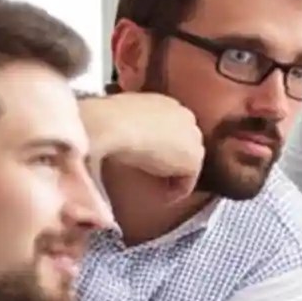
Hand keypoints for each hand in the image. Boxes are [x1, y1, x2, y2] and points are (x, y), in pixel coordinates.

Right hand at [78, 92, 203, 195]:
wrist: (113, 124)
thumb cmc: (107, 119)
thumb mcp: (121, 118)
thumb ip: (131, 124)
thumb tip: (122, 137)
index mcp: (166, 103)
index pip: (171, 128)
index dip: (159, 147)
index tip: (145, 161)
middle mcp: (185, 116)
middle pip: (184, 145)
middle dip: (170, 162)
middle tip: (151, 177)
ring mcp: (194, 137)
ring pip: (185, 164)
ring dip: (172, 177)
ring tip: (155, 189)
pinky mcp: (194, 159)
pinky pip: (186, 183)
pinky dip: (174, 192)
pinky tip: (160, 197)